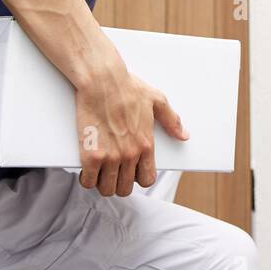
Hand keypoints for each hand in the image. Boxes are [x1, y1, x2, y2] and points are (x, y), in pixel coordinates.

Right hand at [74, 65, 188, 196]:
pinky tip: (87, 171)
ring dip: (102, 184)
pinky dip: (87, 179)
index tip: (132, 172)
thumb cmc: (127, 87)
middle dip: (119, 184)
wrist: (102, 81)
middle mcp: (130, 154)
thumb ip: (171, 120)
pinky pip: (89, 181)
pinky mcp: (91, 155)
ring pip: (107, 188)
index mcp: (146, 144)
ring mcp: (110, 157)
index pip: (147, 179)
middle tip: (112, 174)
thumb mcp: (157, 100)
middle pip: (125, 188)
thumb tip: (184, 135)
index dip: (139, 178)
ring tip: (99, 173)